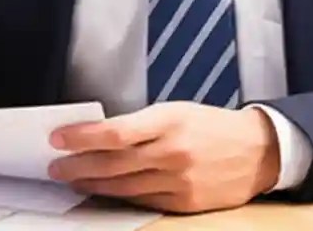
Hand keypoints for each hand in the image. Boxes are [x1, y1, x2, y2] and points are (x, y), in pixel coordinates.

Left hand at [47, 102, 279, 213]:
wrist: (259, 151)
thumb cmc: (211, 126)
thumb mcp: (175, 111)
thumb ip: (139, 124)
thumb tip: (97, 135)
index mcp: (168, 121)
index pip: (115, 132)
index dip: (82, 137)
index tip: (58, 138)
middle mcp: (172, 152)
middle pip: (112, 163)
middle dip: (77, 165)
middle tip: (54, 166)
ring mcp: (179, 180)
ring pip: (123, 186)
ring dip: (91, 184)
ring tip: (71, 180)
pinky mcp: (185, 202)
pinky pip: (142, 201)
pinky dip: (119, 197)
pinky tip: (102, 193)